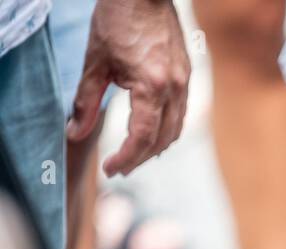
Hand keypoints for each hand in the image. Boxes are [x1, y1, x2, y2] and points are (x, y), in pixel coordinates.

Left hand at [68, 0, 190, 176]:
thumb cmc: (118, 19)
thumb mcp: (95, 61)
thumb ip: (85, 101)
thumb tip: (75, 132)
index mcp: (152, 86)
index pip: (141, 137)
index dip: (126, 158)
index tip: (110, 168)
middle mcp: (174, 89)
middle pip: (162, 139)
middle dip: (140, 158)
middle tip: (120, 167)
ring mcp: (184, 83)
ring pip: (176, 130)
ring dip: (156, 147)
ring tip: (135, 155)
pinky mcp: (185, 76)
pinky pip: (181, 114)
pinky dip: (167, 129)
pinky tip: (152, 132)